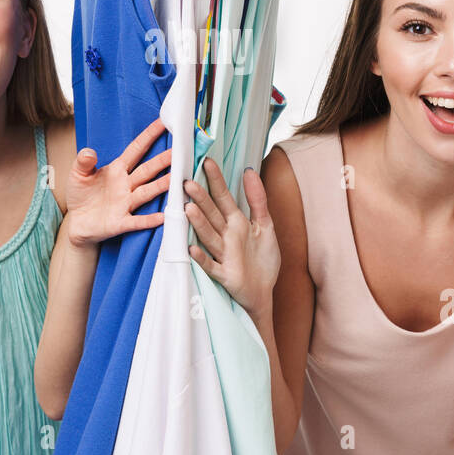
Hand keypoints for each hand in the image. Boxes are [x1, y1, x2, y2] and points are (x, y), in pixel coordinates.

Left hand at [64, 117, 171, 248]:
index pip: (136, 150)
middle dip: (163, 160)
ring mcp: (125, 203)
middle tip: (179, 151)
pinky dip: (149, 219)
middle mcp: (125, 185)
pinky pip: (138, 220)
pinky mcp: (121, 222)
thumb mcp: (77, 175)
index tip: (162, 123)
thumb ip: (83, 162)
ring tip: (177, 178)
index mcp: (117, 170)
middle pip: (147, 170)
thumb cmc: (81, 196)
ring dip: (162, 185)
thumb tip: (89, 152)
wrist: (76, 224)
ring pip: (147, 192)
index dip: (148, 136)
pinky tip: (163, 216)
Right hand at [183, 156, 280, 319]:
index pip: (224, 198)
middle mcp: (227, 236)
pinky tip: (192, 249)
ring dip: (199, 224)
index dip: (216, 181)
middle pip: (212, 215)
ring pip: (209, 237)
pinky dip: (202, 258)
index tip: (207, 162)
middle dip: (202, 200)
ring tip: (188, 209)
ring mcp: (224, 255)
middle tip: (188, 183)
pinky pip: (212, 266)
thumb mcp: (265, 226)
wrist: (263, 292)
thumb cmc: (262, 259)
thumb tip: (249, 171)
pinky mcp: (225, 275)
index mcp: (236, 223)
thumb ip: (258, 200)